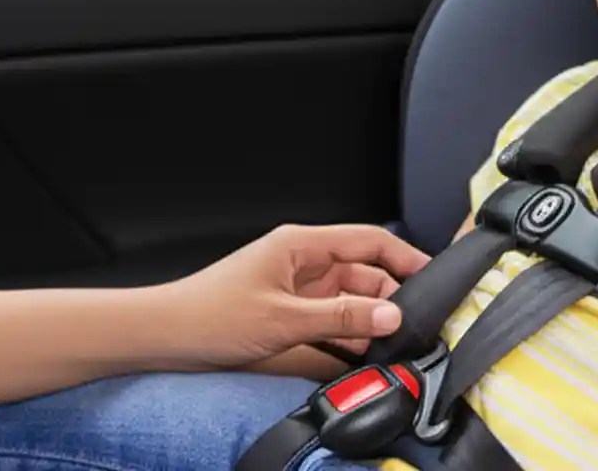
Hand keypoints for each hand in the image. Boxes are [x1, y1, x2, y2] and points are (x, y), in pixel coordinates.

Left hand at [149, 224, 430, 370]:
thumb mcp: (284, 319)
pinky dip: (349, 335)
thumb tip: (391, 314)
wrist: (163, 337)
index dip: (405, 257)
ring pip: (350, 299)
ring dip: (370, 320)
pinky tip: (362, 355)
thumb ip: (342, 316)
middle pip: (364, 273)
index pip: (369, 241)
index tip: (434, 278)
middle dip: (391, 297)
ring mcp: (296, 288)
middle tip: (416, 325)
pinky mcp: (287, 314)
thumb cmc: (209, 315)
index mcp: (301, 245)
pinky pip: (331, 319)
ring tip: (393, 345)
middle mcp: (302, 262)